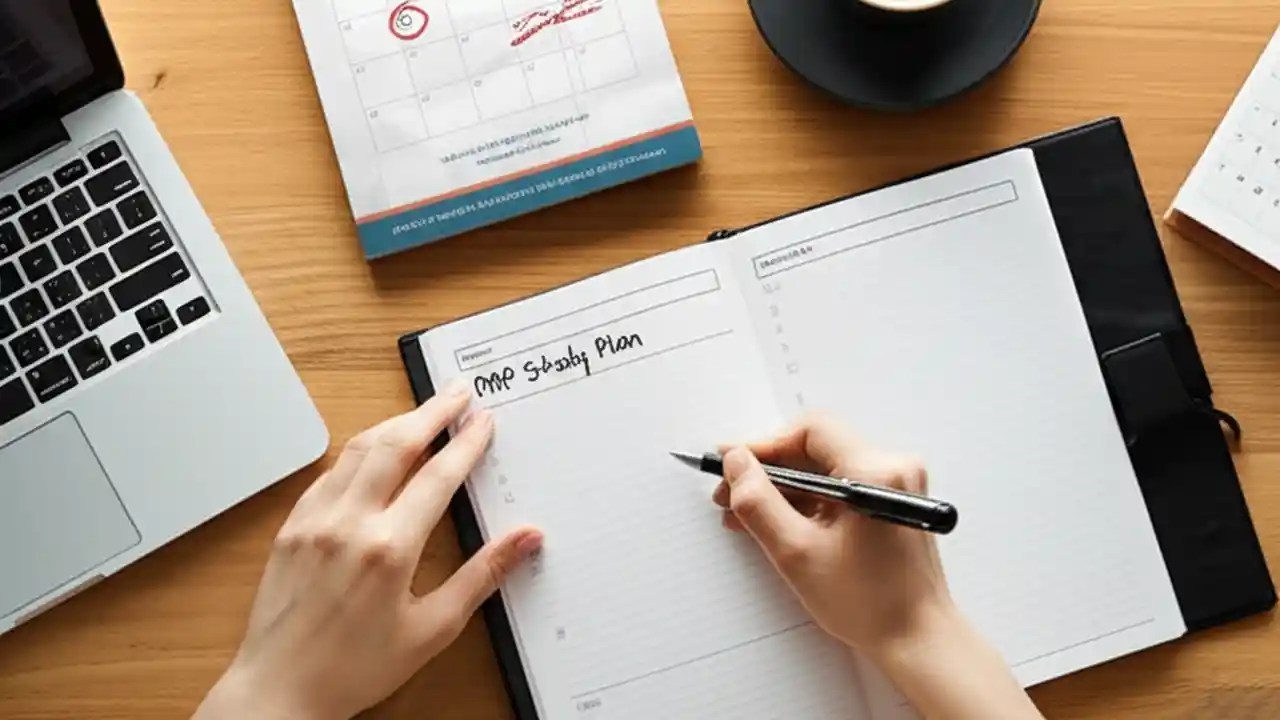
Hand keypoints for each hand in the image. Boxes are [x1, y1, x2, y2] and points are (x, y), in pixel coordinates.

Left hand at [195, 382, 541, 719]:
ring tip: (421, 412)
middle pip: (397, 444)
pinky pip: (330, 473)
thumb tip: (527, 538)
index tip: (485, 422)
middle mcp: (349, 523)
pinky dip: (357, 452)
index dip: (466, 443)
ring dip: (394, 424)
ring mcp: (314, 520)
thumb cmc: (356, 668)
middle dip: (432, 413)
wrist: (280, 690)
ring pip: (358, 450)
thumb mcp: (434, 628)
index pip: (438, 476)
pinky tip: (372, 451)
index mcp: (390, 548)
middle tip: (457, 394)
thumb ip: (482, 575)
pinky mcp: (291, 527)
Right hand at [714, 412, 946, 655]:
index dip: (764, 445)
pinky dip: (806, 499)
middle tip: (731, 491)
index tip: (732, 462)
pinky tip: (777, 521)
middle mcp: (892, 469)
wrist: (916, 638)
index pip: (810, 431)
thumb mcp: (797, 553)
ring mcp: (895, 484)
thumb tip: (736, 463)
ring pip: (824, 467)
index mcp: (875, 474)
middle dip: (768, 469)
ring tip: (746, 513)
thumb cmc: (870, 604)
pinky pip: (839, 485)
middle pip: (815, 447)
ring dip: (783, 487)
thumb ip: (758, 502)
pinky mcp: (890, 501)